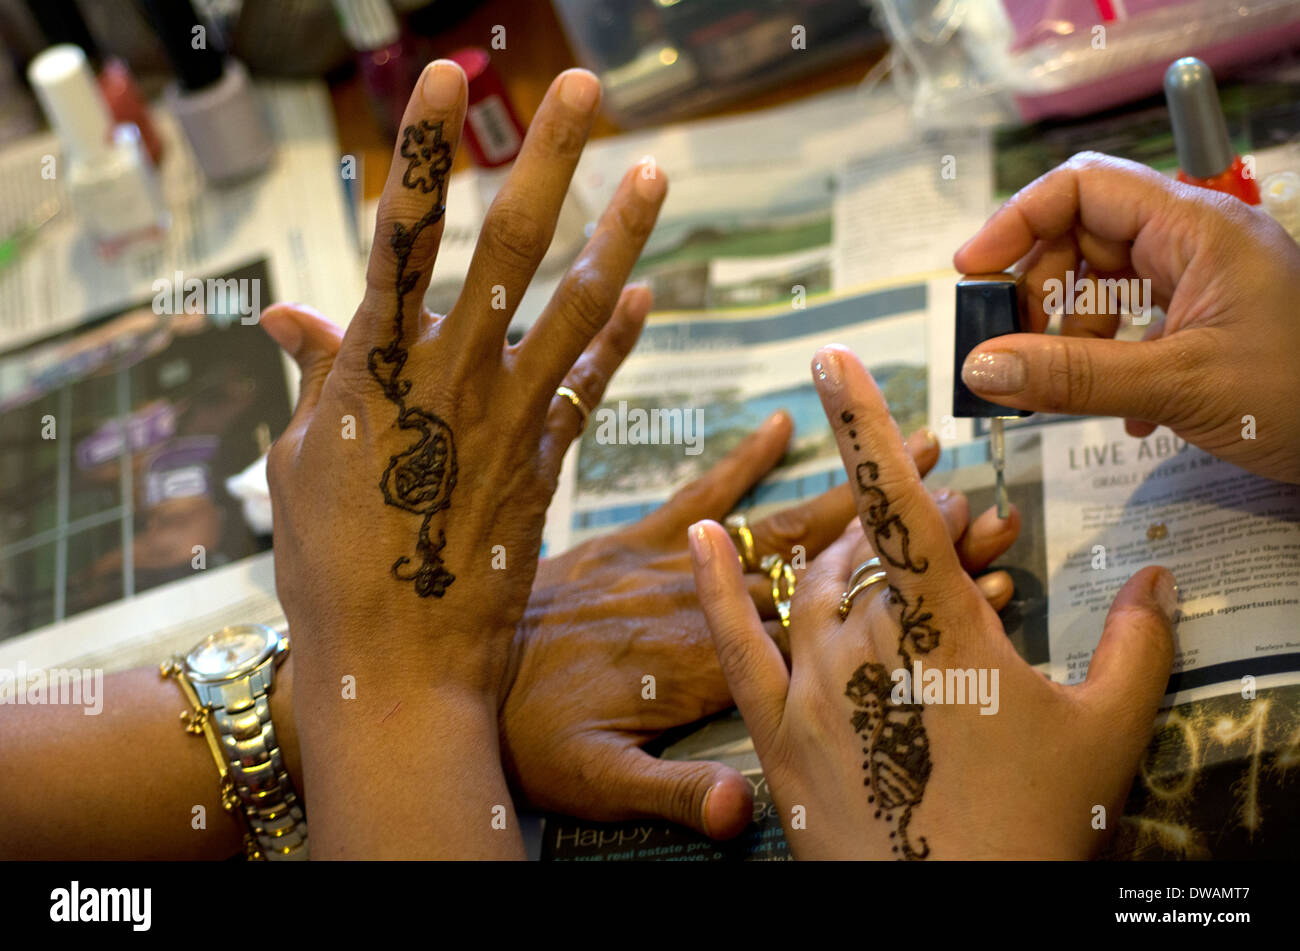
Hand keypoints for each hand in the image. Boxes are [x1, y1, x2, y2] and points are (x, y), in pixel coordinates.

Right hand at [262, 63, 665, 856]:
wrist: (393, 671)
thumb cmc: (325, 572)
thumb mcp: (298, 466)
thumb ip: (316, 381)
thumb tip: (288, 317)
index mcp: (370, 371)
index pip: (399, 235)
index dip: (420, 150)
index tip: (442, 74)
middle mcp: (448, 382)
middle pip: (507, 248)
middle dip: (546, 160)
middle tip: (582, 88)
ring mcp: (507, 424)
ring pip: (571, 309)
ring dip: (617, 235)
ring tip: (657, 172)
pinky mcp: (547, 469)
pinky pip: (589, 388)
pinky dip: (615, 338)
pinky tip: (644, 290)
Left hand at [500, 414, 1020, 839]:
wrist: (445, 677)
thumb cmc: (525, 740)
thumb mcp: (596, 784)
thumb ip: (672, 792)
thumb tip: (749, 810)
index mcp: (704, 659)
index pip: (823, 622)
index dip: (899, 594)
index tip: (969, 560)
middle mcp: (698, 601)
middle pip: (817, 559)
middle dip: (893, 524)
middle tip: (969, 485)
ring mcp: (667, 564)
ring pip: (772, 519)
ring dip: (846, 485)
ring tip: (911, 440)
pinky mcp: (632, 542)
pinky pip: (695, 493)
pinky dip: (737, 460)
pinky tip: (780, 426)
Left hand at [689, 344, 1178, 858]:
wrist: (956, 919)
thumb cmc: (1035, 829)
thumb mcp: (1105, 734)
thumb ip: (1133, 646)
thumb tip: (1155, 580)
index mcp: (942, 625)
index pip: (898, 501)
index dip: (864, 422)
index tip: (833, 357)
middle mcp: (862, 639)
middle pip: (875, 547)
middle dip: (921, 527)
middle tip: (969, 535)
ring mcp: (809, 684)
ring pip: (816, 585)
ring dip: (850, 554)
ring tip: (890, 554)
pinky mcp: (775, 730)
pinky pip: (736, 642)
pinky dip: (717, 585)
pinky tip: (702, 538)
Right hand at [954, 151, 1299, 484]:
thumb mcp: (1179, 386)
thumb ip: (1074, 377)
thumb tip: (981, 367)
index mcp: (1194, 229)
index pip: (1082, 188)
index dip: (1018, 221)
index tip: (973, 274)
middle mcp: (1194, 244)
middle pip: (1082, 238)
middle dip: (1040, 294)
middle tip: (1017, 352)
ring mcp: (1200, 284)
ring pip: (1102, 286)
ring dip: (1069, 336)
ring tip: (1065, 387)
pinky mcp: (1204, 325)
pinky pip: (1128, 324)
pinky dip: (1103, 361)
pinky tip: (1115, 408)